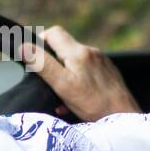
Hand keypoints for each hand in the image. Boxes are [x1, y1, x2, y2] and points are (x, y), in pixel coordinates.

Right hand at [22, 25, 140, 120]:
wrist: (125, 117)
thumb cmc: (93, 103)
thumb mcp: (62, 85)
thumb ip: (43, 64)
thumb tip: (24, 47)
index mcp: (78, 52)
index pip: (54, 32)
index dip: (40, 41)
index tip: (35, 58)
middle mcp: (91, 52)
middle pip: (64, 47)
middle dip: (53, 61)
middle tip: (47, 80)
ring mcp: (102, 63)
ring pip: (76, 61)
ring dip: (65, 75)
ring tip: (62, 96)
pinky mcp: (108, 74)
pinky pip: (87, 72)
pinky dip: (78, 82)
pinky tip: (76, 101)